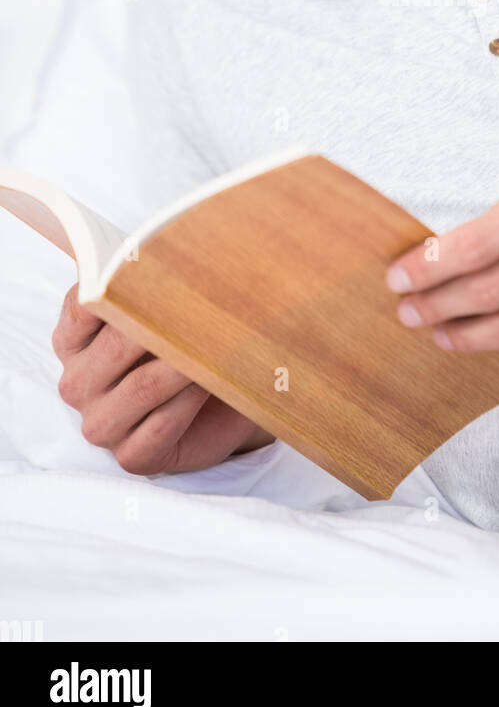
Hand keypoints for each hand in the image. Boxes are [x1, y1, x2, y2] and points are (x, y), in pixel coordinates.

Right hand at [52, 287, 274, 473]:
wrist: (219, 399)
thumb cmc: (182, 344)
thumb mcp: (161, 309)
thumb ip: (146, 281)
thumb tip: (155, 250)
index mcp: (72, 341)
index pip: (82, 306)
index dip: (117, 286)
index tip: (153, 269)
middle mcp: (77, 384)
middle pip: (116, 346)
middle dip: (162, 323)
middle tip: (201, 304)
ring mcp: (101, 425)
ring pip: (143, 387)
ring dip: (184, 362)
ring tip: (215, 340)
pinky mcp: (132, 456)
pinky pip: (162, 425)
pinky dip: (192, 400)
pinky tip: (211, 381)